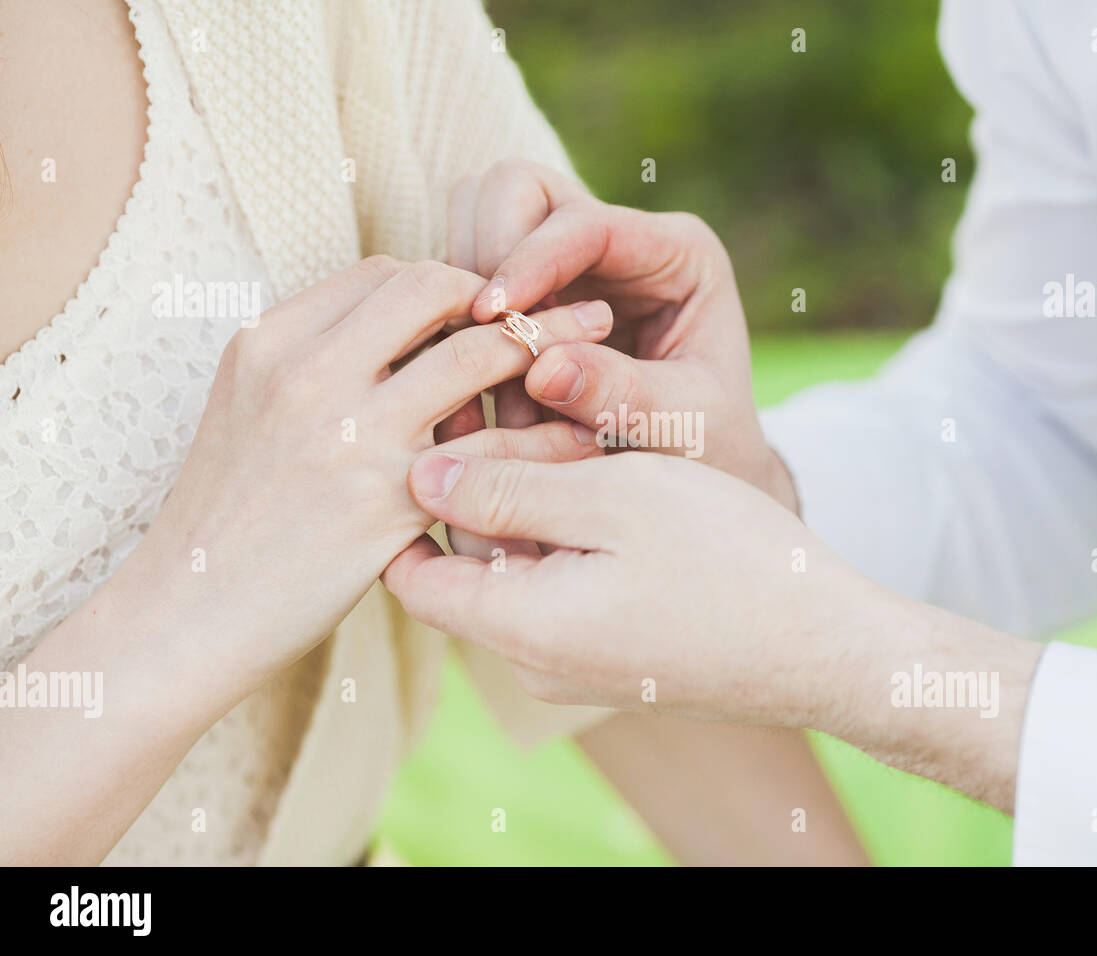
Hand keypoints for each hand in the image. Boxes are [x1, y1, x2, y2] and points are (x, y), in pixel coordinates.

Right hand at [114, 256, 611, 692]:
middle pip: (432, 287)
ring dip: (546, 341)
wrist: (189, 610)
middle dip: (505, 293)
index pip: (382, 274)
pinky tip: (581, 432)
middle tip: (561, 309)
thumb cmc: (230, 515)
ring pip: (477, 352)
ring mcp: (351, 433)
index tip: (486, 310)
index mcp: (270, 341)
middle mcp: (307, 372)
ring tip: (595, 345)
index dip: (445, 285)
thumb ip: (318, 363)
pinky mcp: (391, 498)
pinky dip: (547, 432)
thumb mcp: (249, 410)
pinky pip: (496, 445)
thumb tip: (405, 335)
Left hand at [384, 451, 859, 727]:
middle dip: (484, 483)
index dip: (410, 495)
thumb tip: (417, 474)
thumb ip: (507, 488)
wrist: (828, 649)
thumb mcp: (612, 500)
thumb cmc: (730, 562)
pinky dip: (571, 536)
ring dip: (533, 502)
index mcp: (518, 626)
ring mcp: (576, 667)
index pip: (408, 572)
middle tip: (527, 407)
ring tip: (579, 438)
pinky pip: (563, 590)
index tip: (446, 422)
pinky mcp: (616, 659)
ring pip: (519, 569)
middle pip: (466, 562)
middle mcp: (533, 662)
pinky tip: (614, 488)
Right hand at [448, 160, 795, 507]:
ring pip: (476, 217)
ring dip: (465, 290)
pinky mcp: (529, 291)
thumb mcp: (685, 427)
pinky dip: (455, 324)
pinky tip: (477, 390)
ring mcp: (567, 258)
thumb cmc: (709, 447)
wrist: (702, 471)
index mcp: (676, 252)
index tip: (490, 316)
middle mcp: (618, 238)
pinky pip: (464, 272)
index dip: (531, 261)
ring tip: (490, 382)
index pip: (586, 223)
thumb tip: (543, 370)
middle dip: (488, 260)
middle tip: (484, 346)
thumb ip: (623, 397)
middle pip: (515, 189)